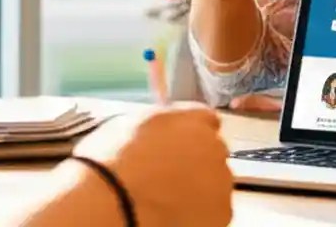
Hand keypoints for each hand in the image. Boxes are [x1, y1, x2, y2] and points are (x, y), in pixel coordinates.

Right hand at [73, 103, 232, 226]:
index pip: (206, 119)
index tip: (179, 143)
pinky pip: (213, 212)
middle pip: (213, 151)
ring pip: (215, 183)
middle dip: (197, 161)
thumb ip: (158, 124)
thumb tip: (159, 130)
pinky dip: (198, 214)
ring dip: (199, 188)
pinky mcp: (221, 214)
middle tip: (168, 176)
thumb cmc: (113, 165)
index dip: (191, 132)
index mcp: (193, 121)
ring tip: (165, 200)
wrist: (117, 205)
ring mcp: (221, 183)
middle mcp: (214, 147)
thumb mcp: (129, 126)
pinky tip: (172, 215)